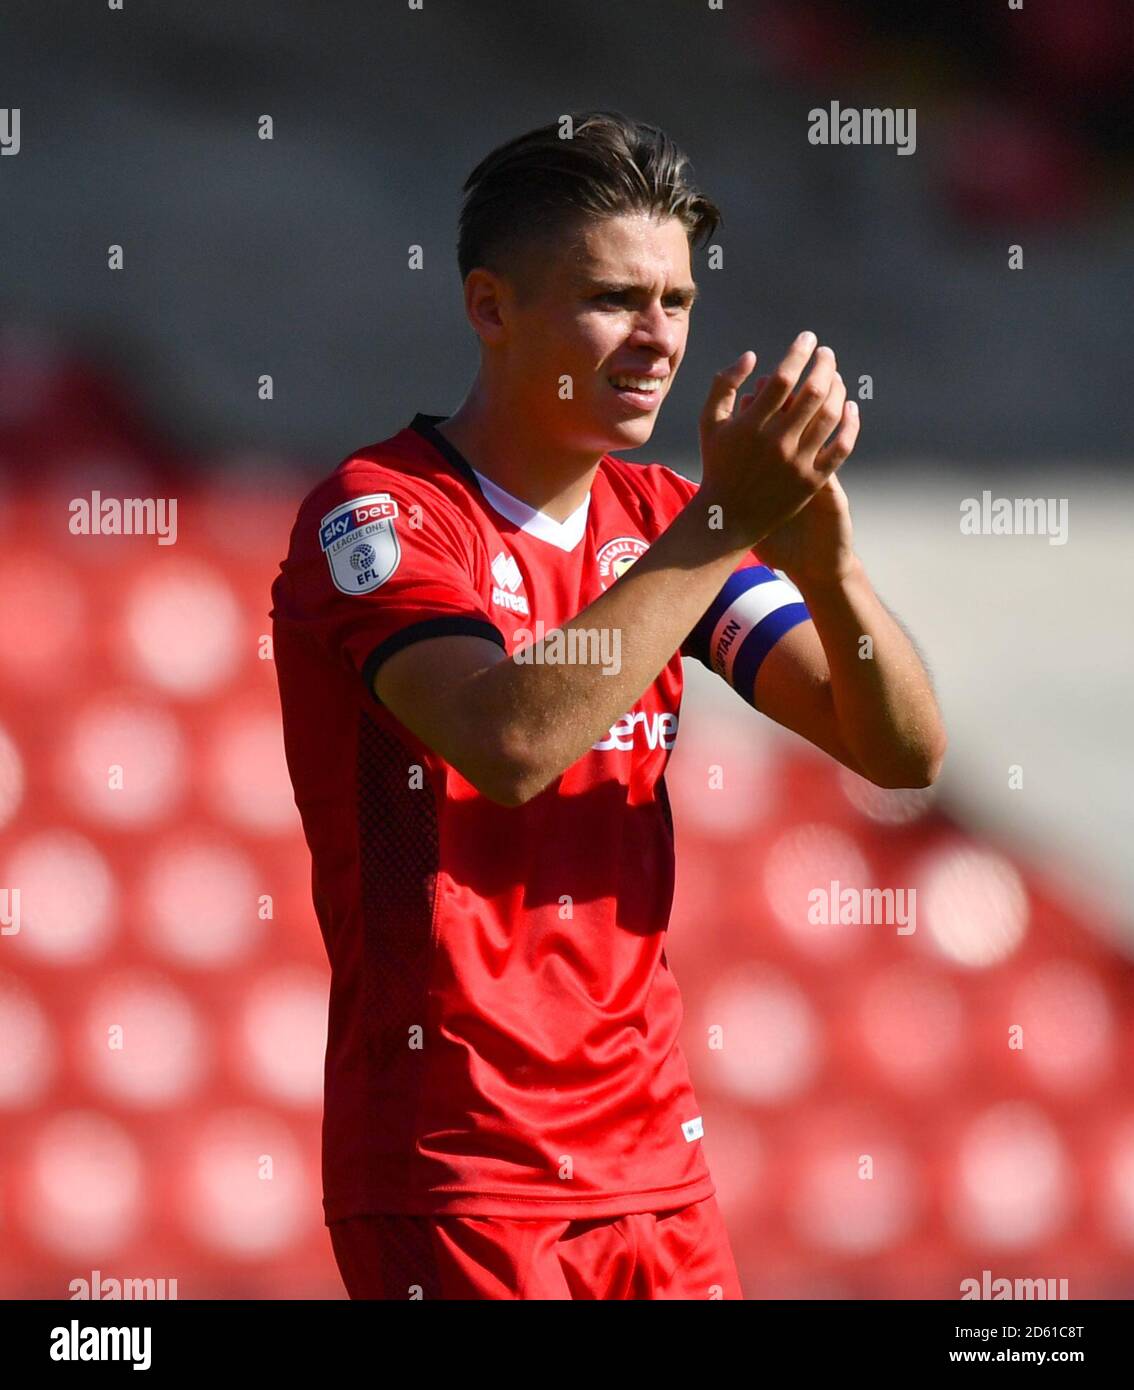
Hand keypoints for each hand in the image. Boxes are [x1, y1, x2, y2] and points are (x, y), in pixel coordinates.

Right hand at [698, 335, 859, 549]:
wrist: (728, 517)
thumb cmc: (718, 463)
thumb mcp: (709, 422)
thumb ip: (724, 385)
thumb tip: (751, 355)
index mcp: (749, 426)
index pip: (781, 378)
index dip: (798, 353)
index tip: (807, 338)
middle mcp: (775, 443)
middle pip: (811, 392)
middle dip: (823, 364)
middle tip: (827, 352)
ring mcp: (796, 464)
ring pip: (829, 416)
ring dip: (838, 389)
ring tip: (835, 376)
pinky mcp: (812, 482)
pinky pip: (840, 447)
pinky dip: (850, 424)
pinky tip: (850, 407)